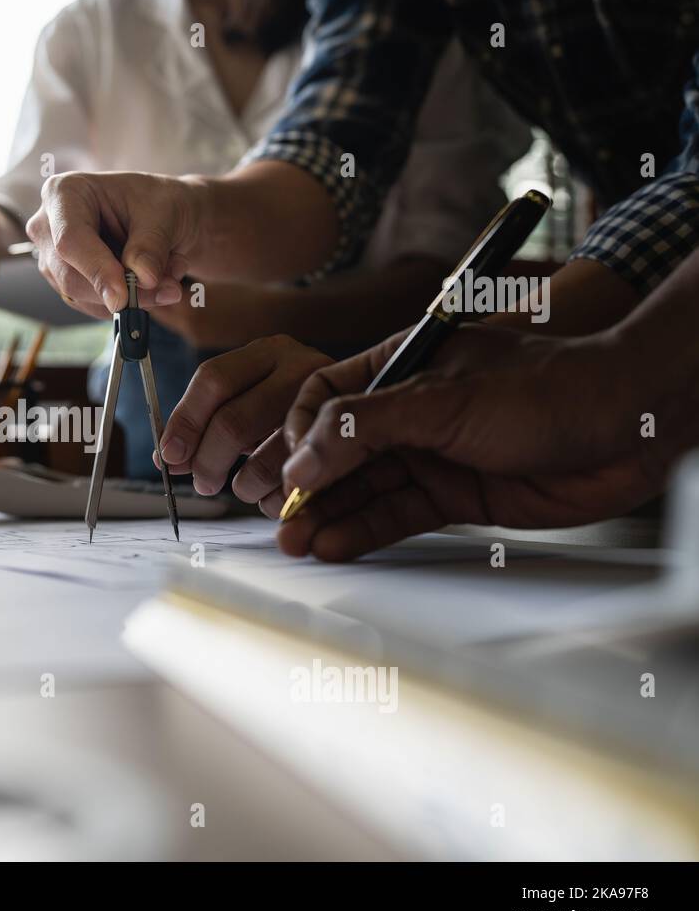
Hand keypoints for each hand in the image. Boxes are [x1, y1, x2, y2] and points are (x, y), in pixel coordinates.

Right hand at [25, 171, 202, 318]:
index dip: (96, 270)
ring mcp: (54, 259)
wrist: (162, 216)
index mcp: (64, 193)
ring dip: (132, 298)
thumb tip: (143, 279)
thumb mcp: (163, 213)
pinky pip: (94, 306)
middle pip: (71, 276)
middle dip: (122, 291)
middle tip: (168, 289)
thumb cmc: (157, 202)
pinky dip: (128, 302)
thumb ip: (150, 245)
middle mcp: (48, 227)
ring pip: (83, 297)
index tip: (124, 296)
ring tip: (169, 275)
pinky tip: (151, 282)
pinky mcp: (67, 283)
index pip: (69, 240)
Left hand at [154, 335, 333, 495]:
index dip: (185, 421)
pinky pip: (299, 480)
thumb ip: (207, 423)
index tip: (169, 455)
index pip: (212, 379)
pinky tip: (272, 495)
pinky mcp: (348, 441)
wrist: (372, 401)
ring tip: (241, 489)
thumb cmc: (292, 406)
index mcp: (266, 352)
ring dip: (245, 484)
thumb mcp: (251, 399)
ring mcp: (329, 404)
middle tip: (203, 483)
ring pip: (268, 457)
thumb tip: (166, 458)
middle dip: (209, 461)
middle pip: (234, 420)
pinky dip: (276, 497)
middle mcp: (299, 366)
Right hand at [276, 324, 661, 559]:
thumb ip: (364, 428)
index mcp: (400, 367)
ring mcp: (431, 454)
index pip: (325, 398)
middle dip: (306, 486)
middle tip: (281, 519)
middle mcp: (409, 411)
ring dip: (328, 514)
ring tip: (297, 541)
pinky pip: (396, 515)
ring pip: (363, 489)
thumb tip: (304, 460)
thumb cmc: (549, 389)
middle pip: (337, 451)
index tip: (288, 469)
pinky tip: (334, 544)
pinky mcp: (454, 495)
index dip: (299, 435)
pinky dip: (364, 531)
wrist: (630, 428)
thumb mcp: (441, 398)